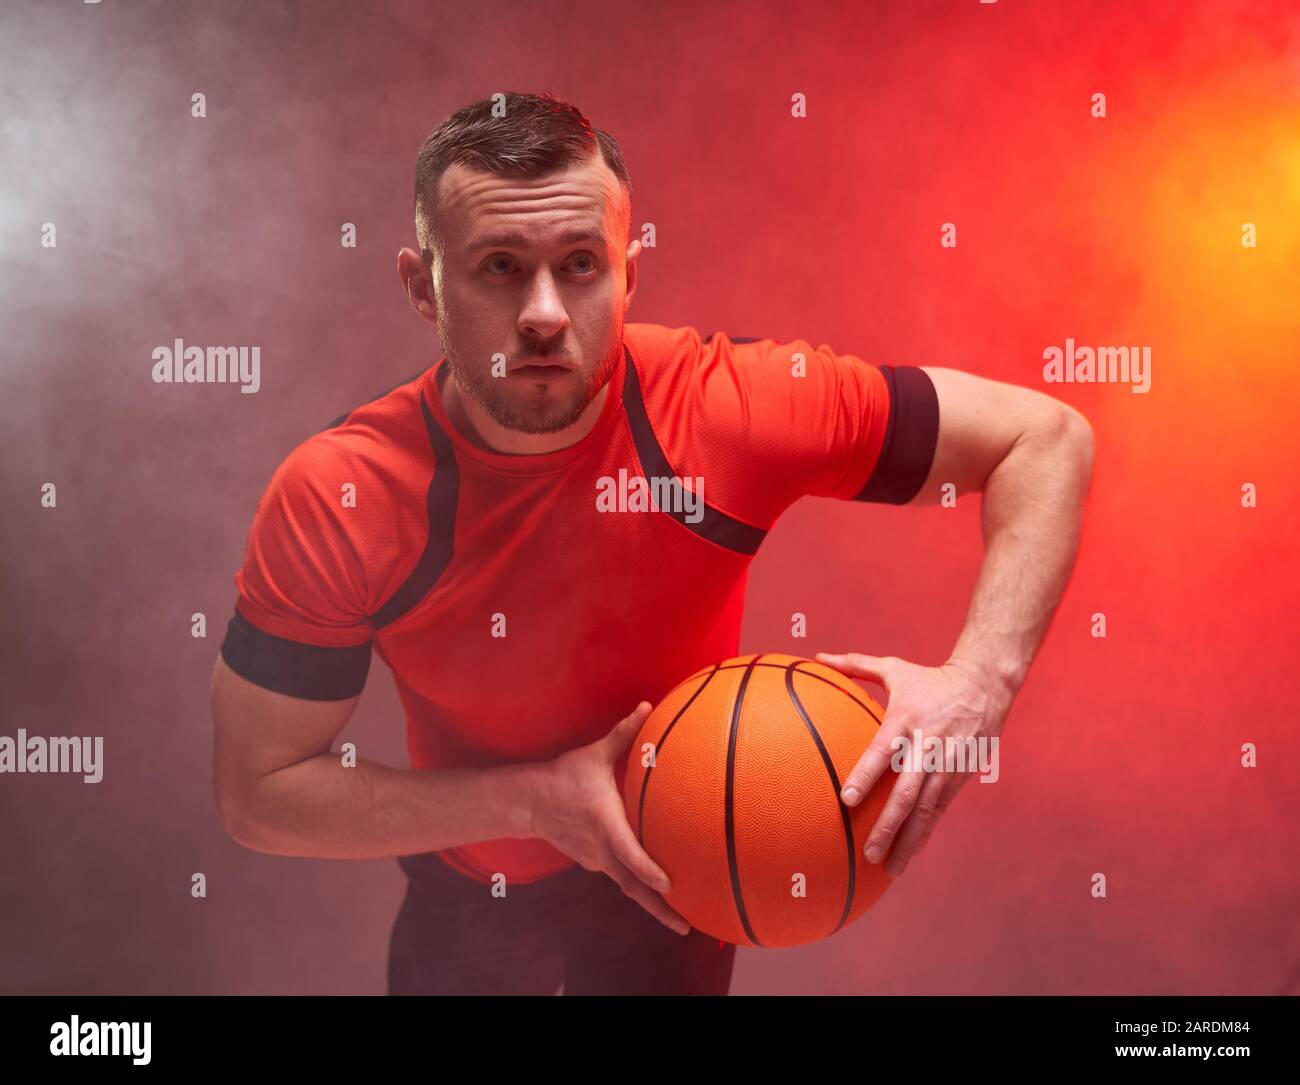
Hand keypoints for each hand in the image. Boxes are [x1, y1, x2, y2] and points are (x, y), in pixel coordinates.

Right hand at [528, 701, 690, 935]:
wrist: (530, 802)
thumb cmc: (565, 776)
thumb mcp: (594, 755)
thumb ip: (624, 734)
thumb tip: (646, 705)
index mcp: (605, 822)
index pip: (628, 852)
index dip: (648, 869)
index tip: (669, 884)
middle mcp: (601, 848)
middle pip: (633, 886)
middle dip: (659, 908)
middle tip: (686, 926)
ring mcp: (596, 860)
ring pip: (628, 887)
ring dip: (652, 905)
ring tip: (680, 921)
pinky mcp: (594, 863)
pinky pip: (621, 878)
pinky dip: (639, 888)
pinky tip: (658, 894)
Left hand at [815, 652, 1014, 878]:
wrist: (985, 685)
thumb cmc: (929, 678)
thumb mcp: (895, 668)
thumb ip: (855, 665)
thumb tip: (818, 657)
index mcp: (907, 719)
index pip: (883, 751)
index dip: (866, 775)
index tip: (846, 799)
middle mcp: (928, 746)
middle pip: (907, 791)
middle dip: (888, 824)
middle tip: (868, 851)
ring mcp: (947, 764)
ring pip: (927, 810)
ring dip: (908, 840)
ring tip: (889, 867)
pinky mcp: (960, 776)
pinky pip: (941, 810)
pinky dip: (926, 832)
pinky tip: (911, 853)